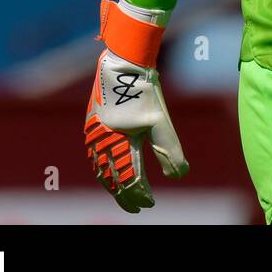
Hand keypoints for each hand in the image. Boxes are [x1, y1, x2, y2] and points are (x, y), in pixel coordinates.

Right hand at [83, 0, 187, 212]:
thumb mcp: (161, 122)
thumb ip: (169, 150)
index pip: (129, 179)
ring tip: (124, 193)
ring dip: (113, 184)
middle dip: (125, 195)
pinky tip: (110, 170)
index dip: (139, 194)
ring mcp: (94, 134)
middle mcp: (103, 143)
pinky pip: (95, 156)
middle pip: (113, 179)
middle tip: (137, 207)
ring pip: (101, 169)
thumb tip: (179, 175)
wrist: (122, 65)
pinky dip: (103, 169)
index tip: (150, 204)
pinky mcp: (92, 125)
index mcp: (120, 144)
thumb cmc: (144, 92)